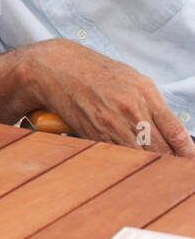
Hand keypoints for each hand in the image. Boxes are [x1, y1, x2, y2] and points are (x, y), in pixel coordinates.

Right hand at [28, 40, 194, 157]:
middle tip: (176, 170)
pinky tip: (129, 163)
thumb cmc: (94, 72)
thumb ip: (153, 104)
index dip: (188, 154)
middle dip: (171, 162)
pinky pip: (117, 154)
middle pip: (161, 150)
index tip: (190, 161)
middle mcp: (131, 109)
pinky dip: (125, 161)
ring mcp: (112, 124)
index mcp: (145, 93)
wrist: (56, 68)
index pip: (176, 133)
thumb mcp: (132, 80)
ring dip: (148, 165)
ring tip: (154, 170)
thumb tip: (171, 131)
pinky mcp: (94, 134)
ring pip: (140, 156)